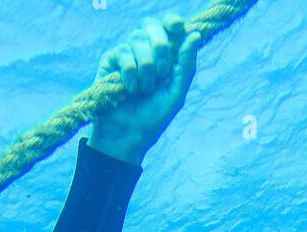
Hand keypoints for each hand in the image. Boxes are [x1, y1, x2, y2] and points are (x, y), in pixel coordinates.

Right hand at [88, 13, 200, 165]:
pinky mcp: (111, 60)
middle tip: (161, 71)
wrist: (128, 135)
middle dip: (160, 46)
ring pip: (137, 37)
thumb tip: (195, 34)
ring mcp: (127, 53)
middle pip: (152, 25)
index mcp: (164, 56)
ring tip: (144, 90)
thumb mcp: (176, 94)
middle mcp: (146, 50)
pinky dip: (130, 72)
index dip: (172, 22)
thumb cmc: (153, 118)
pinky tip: (130, 89)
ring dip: (146, 66)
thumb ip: (186, 65)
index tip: (177, 27)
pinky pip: (123, 51)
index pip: (168, 26)